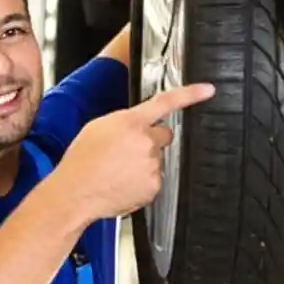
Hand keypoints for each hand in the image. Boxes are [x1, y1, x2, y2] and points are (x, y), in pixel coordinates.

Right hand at [54, 83, 215, 219]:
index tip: (208, 90)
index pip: (167, 102)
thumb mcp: (98, 128)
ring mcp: (152, 165)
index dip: (191, 94)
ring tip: (118, 170)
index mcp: (131, 122)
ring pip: (157, 159)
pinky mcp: (154, 186)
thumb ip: (125, 122)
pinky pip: (154, 179)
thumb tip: (138, 126)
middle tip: (128, 151)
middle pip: (163, 135)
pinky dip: (142, 182)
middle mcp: (145, 142)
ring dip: (143, 163)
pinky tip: (123, 183)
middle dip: (152, 140)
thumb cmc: (81, 161)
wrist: (75, 193)